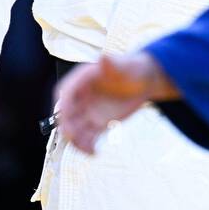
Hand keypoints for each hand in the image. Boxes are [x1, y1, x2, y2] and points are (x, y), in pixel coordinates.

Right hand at [54, 52, 175, 153]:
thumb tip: (103, 57)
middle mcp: (82, 96)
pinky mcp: (98, 123)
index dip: (63, 103)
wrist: (145, 81)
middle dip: (66, 125)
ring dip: (76, 139)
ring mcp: (89, 111)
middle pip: (67, 112)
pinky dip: (87, 145)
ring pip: (75, 127)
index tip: (64, 114)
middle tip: (70, 136)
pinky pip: (88, 136)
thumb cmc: (133, 68)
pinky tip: (93, 152)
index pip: (66, 91)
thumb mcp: (124, 65)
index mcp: (83, 79)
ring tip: (86, 149)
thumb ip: (112, 63)